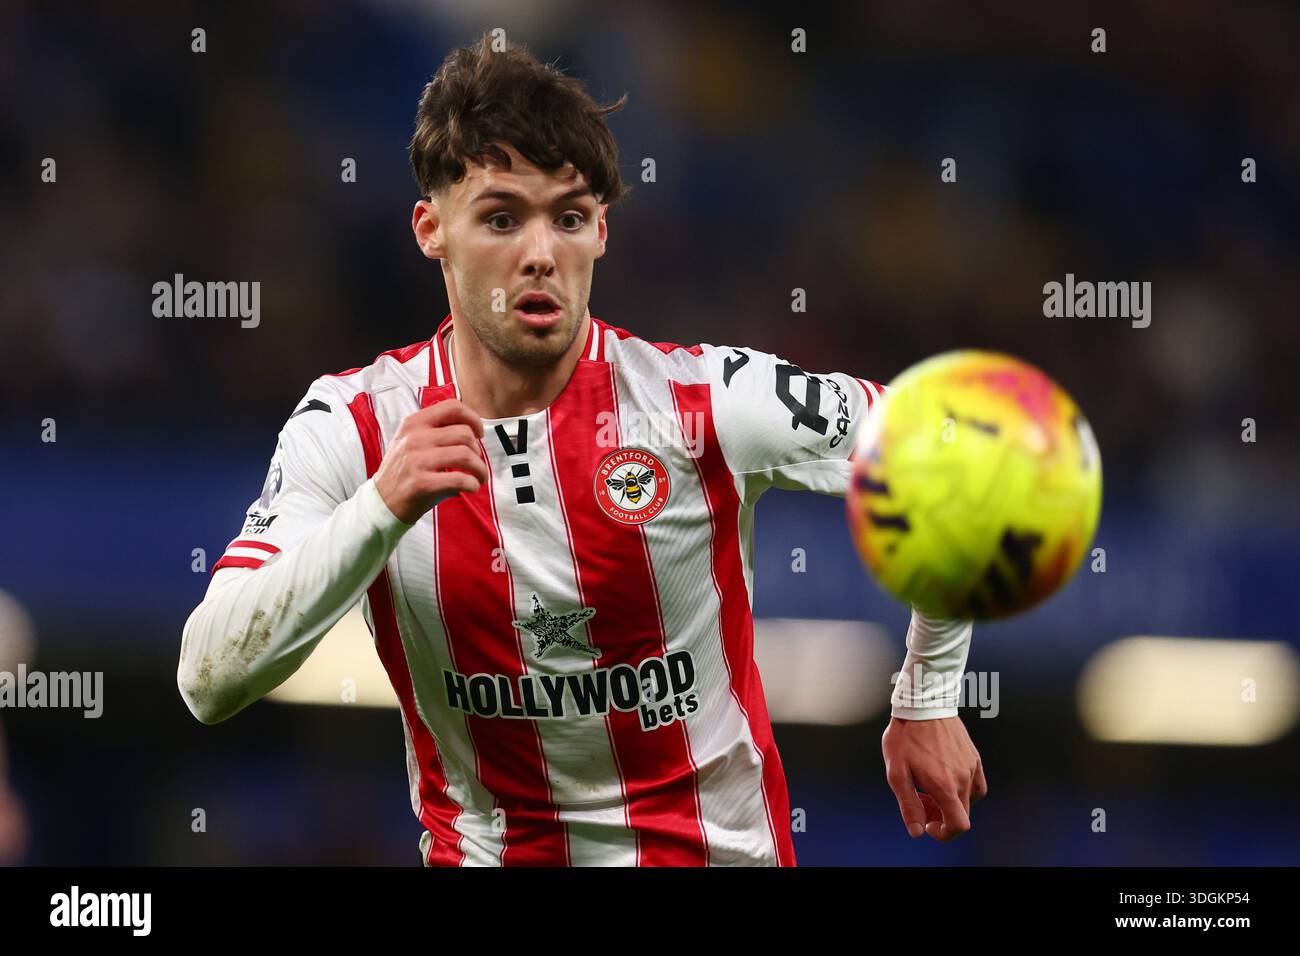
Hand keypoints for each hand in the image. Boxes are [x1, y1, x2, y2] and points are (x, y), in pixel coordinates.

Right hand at [374, 400, 488, 523]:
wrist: (382, 502)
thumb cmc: (404, 472)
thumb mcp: (411, 441)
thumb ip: (436, 431)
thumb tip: (473, 431)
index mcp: (414, 423)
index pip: (452, 407)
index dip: (473, 419)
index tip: (479, 434)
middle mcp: (414, 437)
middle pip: (465, 434)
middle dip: (478, 451)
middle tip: (477, 464)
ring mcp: (416, 460)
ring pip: (466, 455)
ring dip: (480, 469)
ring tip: (478, 477)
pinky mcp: (421, 483)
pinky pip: (460, 479)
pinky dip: (472, 484)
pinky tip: (471, 487)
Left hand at [882, 715, 986, 841]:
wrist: (922, 703)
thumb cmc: (905, 736)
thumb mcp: (897, 772)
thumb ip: (908, 805)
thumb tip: (917, 831)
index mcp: (945, 785)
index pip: (959, 825)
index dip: (944, 833)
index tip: (928, 824)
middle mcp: (963, 778)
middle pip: (962, 814)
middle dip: (942, 816)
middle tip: (922, 802)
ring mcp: (971, 766)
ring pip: (969, 799)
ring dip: (951, 802)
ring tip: (930, 787)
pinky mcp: (974, 756)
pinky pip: (976, 783)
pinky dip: (964, 789)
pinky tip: (947, 778)